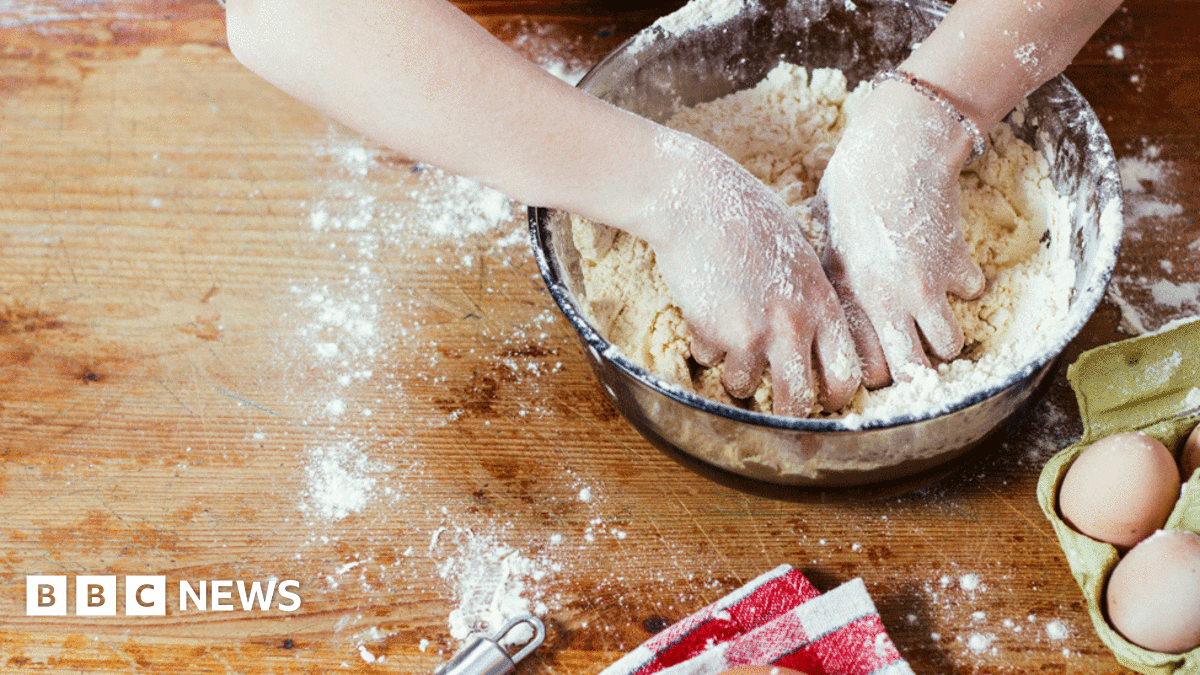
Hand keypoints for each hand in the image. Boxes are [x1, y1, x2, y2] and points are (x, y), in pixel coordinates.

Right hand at [628, 131, 860, 415]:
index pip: (846, 373)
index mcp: (821, 303)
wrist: (697, 199)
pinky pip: (707, 359)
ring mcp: (752, 331)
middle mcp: (793, 325)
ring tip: (728, 341)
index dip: (834, 395)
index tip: (820, 396)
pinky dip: (703, 343)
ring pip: (744, 386)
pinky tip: (703, 307)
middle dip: (785, 412)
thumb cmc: (748, 217)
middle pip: (798, 400)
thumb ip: (811, 296)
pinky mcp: (712, 332)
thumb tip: (814, 336)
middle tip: (773, 405)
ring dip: (734, 372)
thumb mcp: (798, 254)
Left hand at [814, 80, 985, 387]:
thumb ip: (832, 272)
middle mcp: (889, 300)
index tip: (878, 362)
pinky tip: (952, 271)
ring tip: (932, 319)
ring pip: (949, 345)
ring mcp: (927, 285)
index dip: (875, 372)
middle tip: (911, 357)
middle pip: (911, 371)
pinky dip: (967, 287)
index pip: (867, 368)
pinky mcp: (958, 263)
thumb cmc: (851, 185)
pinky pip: (973, 293)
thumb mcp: (826, 234)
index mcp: (851, 296)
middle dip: (914, 373)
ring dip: (944, 336)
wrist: (897, 149)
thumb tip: (821, 291)